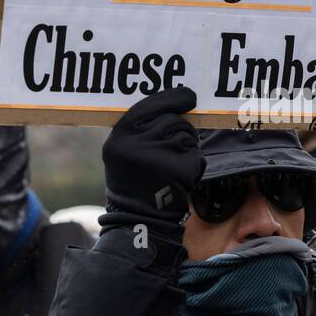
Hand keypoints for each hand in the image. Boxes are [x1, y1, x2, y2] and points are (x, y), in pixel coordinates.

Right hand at [100, 87, 203, 238]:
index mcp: (120, 137)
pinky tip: (180, 177)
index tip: (188, 95)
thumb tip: (175, 101)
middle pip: (172, 119)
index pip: (148, 106)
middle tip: (173, 147)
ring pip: (186, 135)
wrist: (139, 219)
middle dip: (180, 129)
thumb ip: (140, 129)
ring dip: (187, 146)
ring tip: (172, 165)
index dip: (171, 98)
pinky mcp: (178, 170)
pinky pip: (195, 154)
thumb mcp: (124, 152)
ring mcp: (158, 157)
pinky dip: (193, 163)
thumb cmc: (133, 182)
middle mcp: (136, 144)